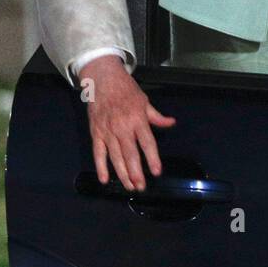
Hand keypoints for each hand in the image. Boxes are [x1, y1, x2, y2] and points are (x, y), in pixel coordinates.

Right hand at [79, 55, 175, 191]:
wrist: (102, 79)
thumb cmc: (126, 90)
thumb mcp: (145, 101)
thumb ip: (157, 116)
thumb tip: (171, 123)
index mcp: (138, 120)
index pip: (147, 143)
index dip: (152, 158)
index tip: (156, 172)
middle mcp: (123, 128)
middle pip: (130, 154)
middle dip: (136, 173)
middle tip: (141, 187)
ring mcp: (108, 131)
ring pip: (115, 157)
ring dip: (122, 173)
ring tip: (129, 186)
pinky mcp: (95, 133)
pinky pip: (98, 153)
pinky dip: (101, 167)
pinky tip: (105, 179)